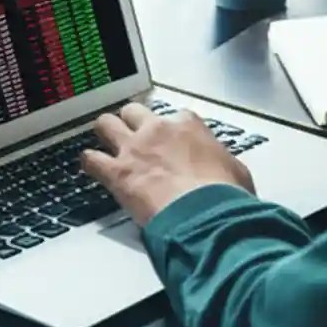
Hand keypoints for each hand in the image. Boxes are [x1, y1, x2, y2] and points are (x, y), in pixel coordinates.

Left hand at [81, 103, 254, 226]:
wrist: (204, 214)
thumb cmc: (223, 195)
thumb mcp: (236, 172)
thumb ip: (224, 165)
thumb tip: (227, 172)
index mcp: (188, 126)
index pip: (174, 116)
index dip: (170, 129)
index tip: (170, 138)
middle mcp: (158, 130)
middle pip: (134, 112)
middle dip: (132, 121)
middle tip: (133, 133)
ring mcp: (135, 149)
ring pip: (107, 124)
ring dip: (106, 132)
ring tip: (105, 139)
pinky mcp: (118, 172)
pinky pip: (92, 159)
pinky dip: (90, 162)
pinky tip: (90, 165)